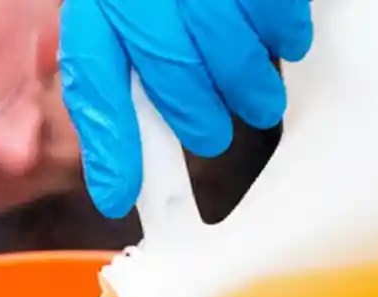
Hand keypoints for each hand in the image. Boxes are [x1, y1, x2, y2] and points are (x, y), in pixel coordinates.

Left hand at [59, 0, 313, 218]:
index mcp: (105, 1)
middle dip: (196, 115)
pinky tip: (280, 37)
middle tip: (210, 134)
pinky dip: (284, 40)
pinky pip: (277, 21)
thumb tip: (116, 178)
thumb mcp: (135, 13)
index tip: (119, 196)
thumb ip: (123, 73)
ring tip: (256, 96)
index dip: (109, 141)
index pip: (93, 74)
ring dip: (248, 89)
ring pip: (229, 53)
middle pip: (172, 72)